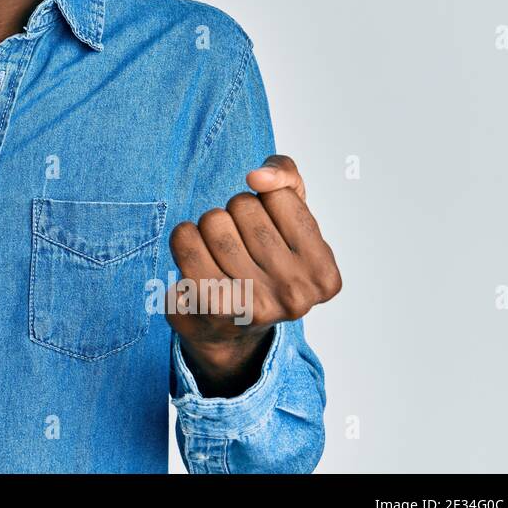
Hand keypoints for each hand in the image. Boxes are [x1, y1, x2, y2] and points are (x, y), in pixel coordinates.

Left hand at [165, 154, 341, 390]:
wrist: (227, 331)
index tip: (269, 234)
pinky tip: (194, 260)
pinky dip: (183, 238)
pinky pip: (184, 238)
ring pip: (213, 220)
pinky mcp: (208, 304)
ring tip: (217, 255)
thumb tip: (260, 177)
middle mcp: (294, 294)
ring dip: (208, 228)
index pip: (279, 196)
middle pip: (243, 206)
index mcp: (323, 274)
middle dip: (234, 214)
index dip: (265, 203)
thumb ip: (287, 178)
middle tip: (239, 247)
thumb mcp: (291, 217)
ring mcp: (251, 303)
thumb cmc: (263, 263)